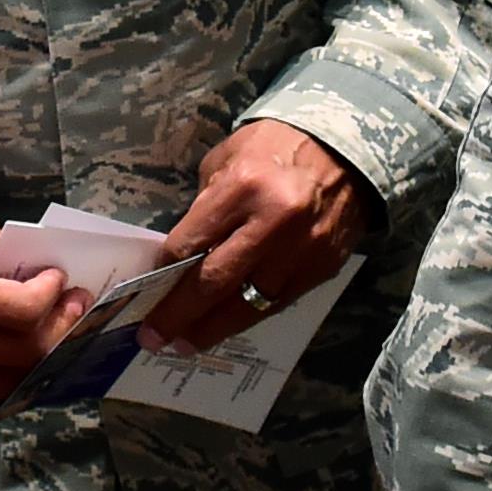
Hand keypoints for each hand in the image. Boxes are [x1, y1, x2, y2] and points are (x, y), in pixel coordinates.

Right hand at [0, 210, 76, 420]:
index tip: (59, 282)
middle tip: (72, 310)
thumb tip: (52, 284)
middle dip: (59, 330)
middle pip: (23, 356)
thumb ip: (9, 256)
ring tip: (46, 338)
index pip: (24, 312)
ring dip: (36, 363)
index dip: (53, 297)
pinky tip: (9, 362)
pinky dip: (0, 386)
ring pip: (5, 387)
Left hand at [147, 120, 378, 346]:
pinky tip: (226, 324)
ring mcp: (301, 251)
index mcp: (242, 188)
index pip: (190, 244)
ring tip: (186, 343)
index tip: (145, 295)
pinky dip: (248, 317)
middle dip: (179, 314)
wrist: (346, 151)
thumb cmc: (274, 147)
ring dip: (212, 329)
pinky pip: (276, 303)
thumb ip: (205, 207)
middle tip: (153, 338)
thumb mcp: (227, 160)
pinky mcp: (321, 268)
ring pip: (248, 304)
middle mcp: (273, 223)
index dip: (163, 275)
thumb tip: (183, 253)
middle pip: (214, 282)